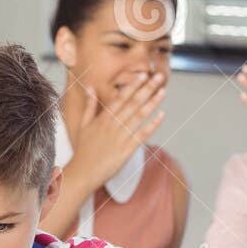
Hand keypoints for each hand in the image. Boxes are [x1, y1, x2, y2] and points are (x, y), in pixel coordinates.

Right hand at [65, 73, 165, 190]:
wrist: (83, 172)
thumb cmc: (83, 149)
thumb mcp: (83, 125)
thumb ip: (89, 106)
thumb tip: (90, 87)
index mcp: (103, 118)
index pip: (120, 98)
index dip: (133, 86)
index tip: (143, 75)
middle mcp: (113, 125)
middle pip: (132, 103)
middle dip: (146, 89)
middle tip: (158, 77)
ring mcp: (120, 137)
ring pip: (139, 116)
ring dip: (152, 103)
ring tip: (163, 91)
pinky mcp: (126, 150)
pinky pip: (142, 135)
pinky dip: (152, 125)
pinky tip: (162, 115)